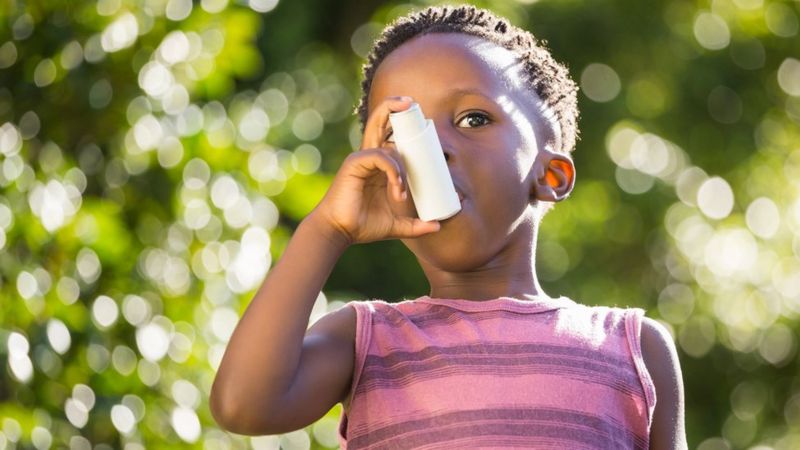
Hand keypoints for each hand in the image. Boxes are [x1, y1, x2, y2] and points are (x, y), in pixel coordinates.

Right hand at [307, 96, 440, 245]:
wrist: (341, 232)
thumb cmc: (363, 225)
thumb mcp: (396, 225)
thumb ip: (415, 225)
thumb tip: (438, 226)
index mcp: (378, 165)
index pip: (392, 137)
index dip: (405, 127)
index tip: (423, 124)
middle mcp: (369, 156)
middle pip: (380, 122)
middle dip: (394, 107)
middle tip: (411, 103)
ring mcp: (361, 158)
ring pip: (384, 142)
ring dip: (401, 167)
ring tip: (401, 194)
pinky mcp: (355, 163)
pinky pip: (379, 156)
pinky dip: (392, 170)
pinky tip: (396, 188)